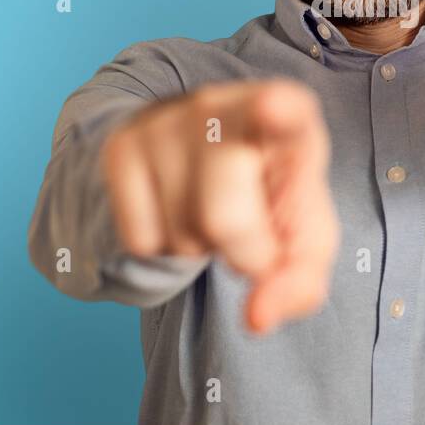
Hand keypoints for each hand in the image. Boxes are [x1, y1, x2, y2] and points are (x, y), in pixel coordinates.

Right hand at [99, 79, 339, 334]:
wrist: (200, 154)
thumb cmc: (269, 193)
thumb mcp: (302, 235)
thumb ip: (299, 281)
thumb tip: (256, 318)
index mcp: (288, 113)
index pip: (284, 107)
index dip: (278, 112)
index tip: (273, 108)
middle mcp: (222, 106)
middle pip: (223, 217)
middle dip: (242, 253)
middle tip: (252, 235)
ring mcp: (165, 122)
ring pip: (180, 233)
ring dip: (200, 247)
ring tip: (210, 207)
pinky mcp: (121, 146)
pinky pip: (139, 238)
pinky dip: (161, 245)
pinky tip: (175, 207)